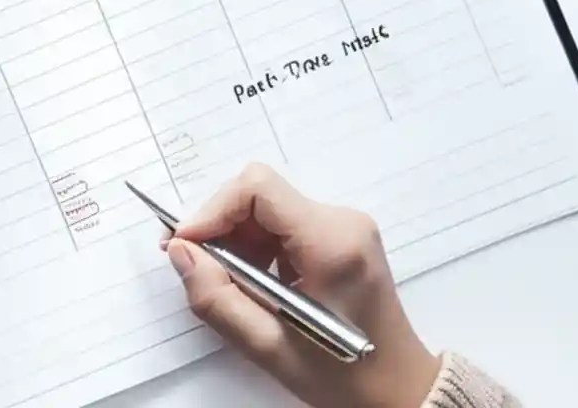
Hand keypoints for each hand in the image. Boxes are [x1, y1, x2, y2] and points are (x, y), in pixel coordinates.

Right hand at [165, 164, 438, 407]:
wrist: (396, 389)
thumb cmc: (343, 377)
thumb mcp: (269, 347)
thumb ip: (217, 299)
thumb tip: (181, 252)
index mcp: (332, 243)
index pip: (259, 189)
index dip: (213, 210)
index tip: (184, 244)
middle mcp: (342, 222)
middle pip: (260, 196)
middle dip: (221, 227)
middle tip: (198, 268)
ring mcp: (344, 227)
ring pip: (268, 210)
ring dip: (238, 241)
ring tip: (232, 286)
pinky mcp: (339, 238)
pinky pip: (283, 226)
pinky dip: (257, 249)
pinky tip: (256, 286)